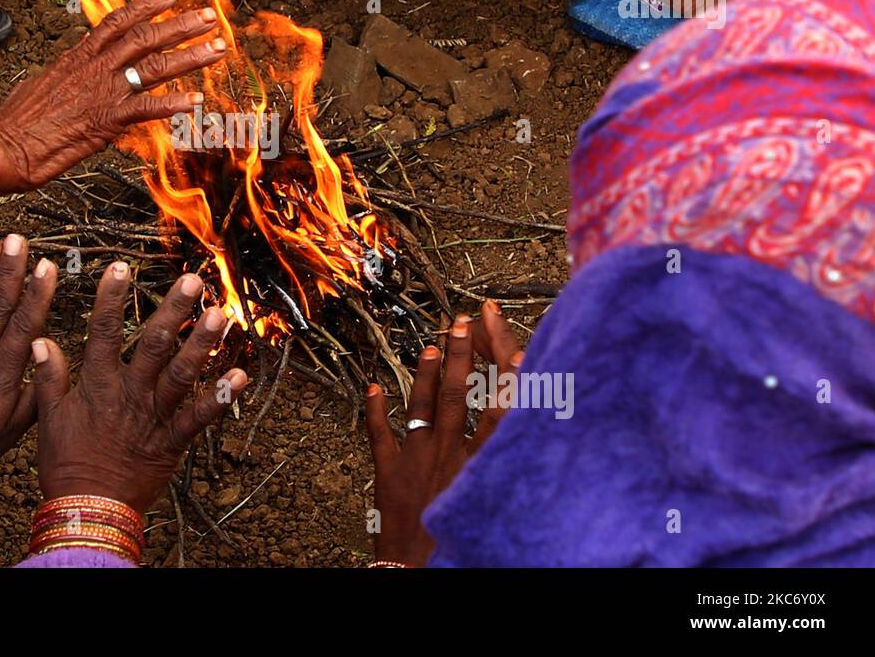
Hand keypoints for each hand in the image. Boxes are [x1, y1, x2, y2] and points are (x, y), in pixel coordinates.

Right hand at [0, 0, 226, 193]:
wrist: (4, 146)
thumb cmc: (16, 122)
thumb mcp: (42, 85)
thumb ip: (67, 76)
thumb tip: (74, 74)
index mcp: (78, 57)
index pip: (117, 22)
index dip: (147, 6)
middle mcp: (94, 68)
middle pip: (144, 38)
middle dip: (180, 26)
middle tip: (210, 17)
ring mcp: (102, 93)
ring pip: (153, 67)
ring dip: (189, 57)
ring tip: (217, 49)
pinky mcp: (105, 121)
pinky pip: (145, 108)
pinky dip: (172, 104)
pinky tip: (195, 100)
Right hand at [30, 265, 248, 513]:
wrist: (88, 510)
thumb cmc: (67, 465)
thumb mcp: (48, 418)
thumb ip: (48, 376)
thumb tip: (40, 340)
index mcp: (97, 384)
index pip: (102, 332)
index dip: (111, 298)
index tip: (120, 268)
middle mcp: (128, 394)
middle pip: (152, 344)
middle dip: (172, 310)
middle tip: (191, 281)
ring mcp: (153, 416)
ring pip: (181, 374)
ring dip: (202, 343)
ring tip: (221, 315)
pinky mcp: (173, 440)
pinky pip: (200, 417)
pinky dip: (221, 397)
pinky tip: (241, 375)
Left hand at [366, 302, 520, 566]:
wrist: (420, 572)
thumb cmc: (460, 545)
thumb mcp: (494, 501)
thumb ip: (506, 467)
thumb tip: (524, 434)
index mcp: (479, 464)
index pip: (498, 409)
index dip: (505, 374)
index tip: (513, 346)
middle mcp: (448, 454)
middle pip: (456, 395)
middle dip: (460, 356)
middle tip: (461, 323)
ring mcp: (416, 460)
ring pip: (421, 405)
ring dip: (424, 373)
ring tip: (430, 345)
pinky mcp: (388, 473)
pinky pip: (378, 434)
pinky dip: (374, 409)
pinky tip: (372, 386)